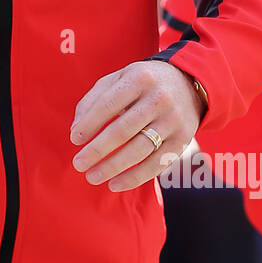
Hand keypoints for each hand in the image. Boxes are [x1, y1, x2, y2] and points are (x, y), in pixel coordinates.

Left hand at [70, 60, 202, 191]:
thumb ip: (94, 99)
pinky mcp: (183, 140)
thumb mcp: (119, 78)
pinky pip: (157, 164)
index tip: (74, 139)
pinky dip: (135, 177)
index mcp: (139, 78)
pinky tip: (115, 184)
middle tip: (78, 164)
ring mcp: (173, 120)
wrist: (187, 83)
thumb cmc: (142, 84)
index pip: (108, 104)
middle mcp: (159, 98)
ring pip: (139, 150)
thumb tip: (76, 130)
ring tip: (92, 177)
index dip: (89, 124)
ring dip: (113, 167)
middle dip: (97, 150)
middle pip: (123, 130)